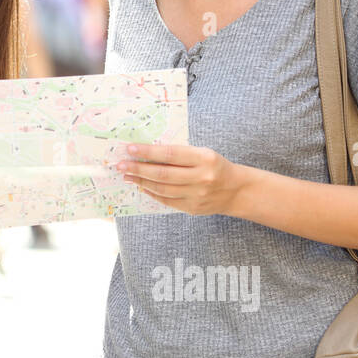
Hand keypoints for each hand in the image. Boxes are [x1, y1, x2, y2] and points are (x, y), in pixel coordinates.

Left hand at [112, 143, 247, 216]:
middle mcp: (201, 177)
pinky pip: (166, 201)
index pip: (170, 154)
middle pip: (163, 174)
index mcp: (204, 158)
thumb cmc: (215, 166)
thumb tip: (146, 153)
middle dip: (138, 169)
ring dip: (141, 182)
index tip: (130, 149)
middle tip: (121, 165)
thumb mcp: (202, 153)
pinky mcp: (192, 208)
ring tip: (127, 176)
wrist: (236, 190)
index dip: (148, 152)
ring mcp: (197, 195)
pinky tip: (142, 186)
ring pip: (162, 189)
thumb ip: (179, 154)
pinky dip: (152, 193)